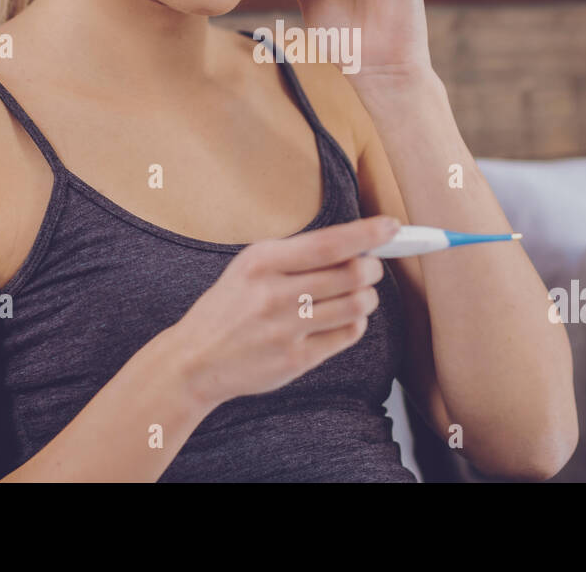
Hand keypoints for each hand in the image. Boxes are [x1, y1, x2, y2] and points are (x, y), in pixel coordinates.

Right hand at [171, 215, 400, 408]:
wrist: (194, 360)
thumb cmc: (230, 306)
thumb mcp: (250, 266)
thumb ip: (298, 254)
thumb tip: (356, 241)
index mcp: (263, 261)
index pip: (329, 243)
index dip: (367, 233)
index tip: (391, 226)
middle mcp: (274, 294)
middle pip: (352, 274)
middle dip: (373, 267)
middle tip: (371, 267)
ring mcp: (286, 329)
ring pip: (357, 305)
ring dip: (368, 297)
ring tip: (359, 294)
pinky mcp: (295, 359)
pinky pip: (348, 335)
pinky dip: (355, 323)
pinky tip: (343, 318)